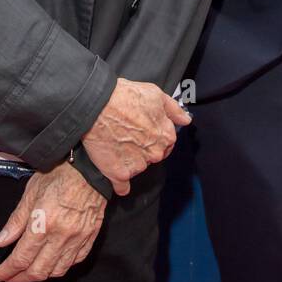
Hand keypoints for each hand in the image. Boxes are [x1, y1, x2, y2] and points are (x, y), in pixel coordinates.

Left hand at [0, 161, 106, 281]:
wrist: (90, 167)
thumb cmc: (59, 174)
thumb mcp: (31, 192)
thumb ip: (16, 220)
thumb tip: (1, 242)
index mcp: (43, 223)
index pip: (21, 258)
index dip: (7, 271)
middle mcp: (61, 236)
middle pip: (38, 271)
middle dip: (19, 278)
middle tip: (9, 277)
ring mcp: (78, 238)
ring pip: (57, 271)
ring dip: (40, 276)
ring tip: (28, 272)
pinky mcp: (90, 237)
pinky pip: (75, 261)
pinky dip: (60, 267)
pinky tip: (51, 263)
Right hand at [81, 77, 191, 196]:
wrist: (96, 106)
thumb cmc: (125, 96)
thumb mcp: (155, 94)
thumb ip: (173, 109)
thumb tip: (186, 120)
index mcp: (166, 136)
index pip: (167, 143)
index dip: (154, 136)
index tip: (143, 131)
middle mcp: (155, 154)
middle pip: (153, 156)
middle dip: (143, 149)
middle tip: (128, 136)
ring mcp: (138, 166)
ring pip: (138, 168)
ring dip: (130, 161)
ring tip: (116, 145)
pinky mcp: (120, 174)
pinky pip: (123, 187)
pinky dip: (120, 184)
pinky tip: (116, 174)